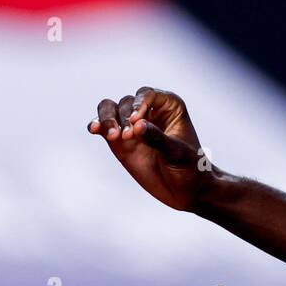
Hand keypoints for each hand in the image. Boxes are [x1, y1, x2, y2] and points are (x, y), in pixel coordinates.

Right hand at [88, 87, 207, 211]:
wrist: (187, 191)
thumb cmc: (191, 168)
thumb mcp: (178, 153)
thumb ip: (157, 138)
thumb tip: (137, 125)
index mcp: (169, 107)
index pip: (148, 94)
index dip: (140, 103)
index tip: (136, 120)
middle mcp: (148, 112)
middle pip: (126, 102)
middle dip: (122, 116)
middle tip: (127, 136)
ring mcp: (132, 126)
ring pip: (111, 110)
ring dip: (107, 119)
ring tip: (112, 136)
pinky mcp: (120, 142)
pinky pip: (104, 128)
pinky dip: (97, 126)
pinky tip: (93, 129)